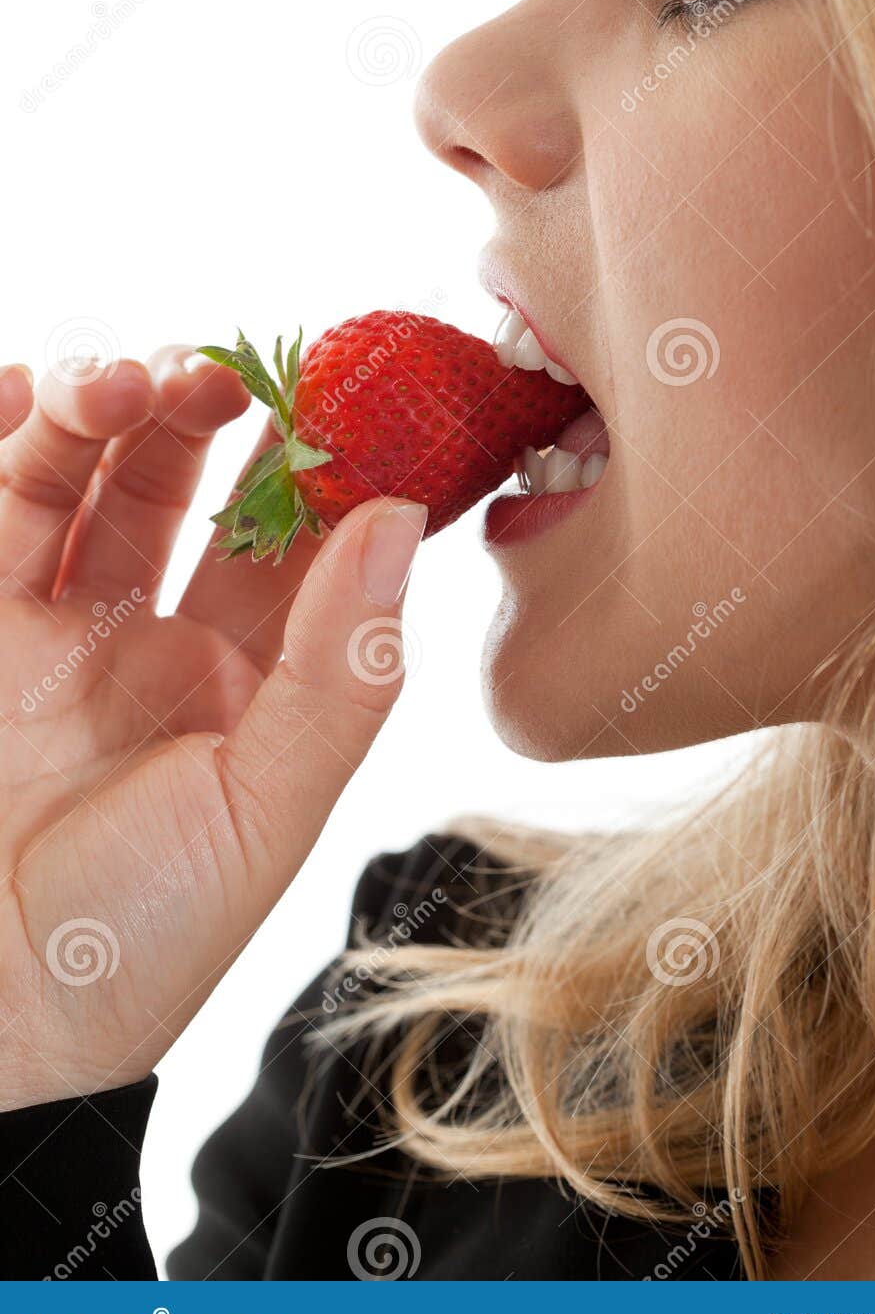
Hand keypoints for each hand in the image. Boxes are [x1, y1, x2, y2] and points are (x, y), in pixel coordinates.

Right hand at [0, 350, 424, 1108]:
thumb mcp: (266, 809)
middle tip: (225, 374)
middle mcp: (160, 638)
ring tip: (129, 379)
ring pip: (94, 474)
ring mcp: (62, 625)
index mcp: (253, 682)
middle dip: (213, 415)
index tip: (351, 391)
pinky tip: (29, 388)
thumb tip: (397, 520)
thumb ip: (338, 670)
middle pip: (196, 486)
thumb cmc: (142, 939)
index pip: (302, 541)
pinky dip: (12, 432)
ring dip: (112, 407)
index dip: (326, 465)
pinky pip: (1, 506)